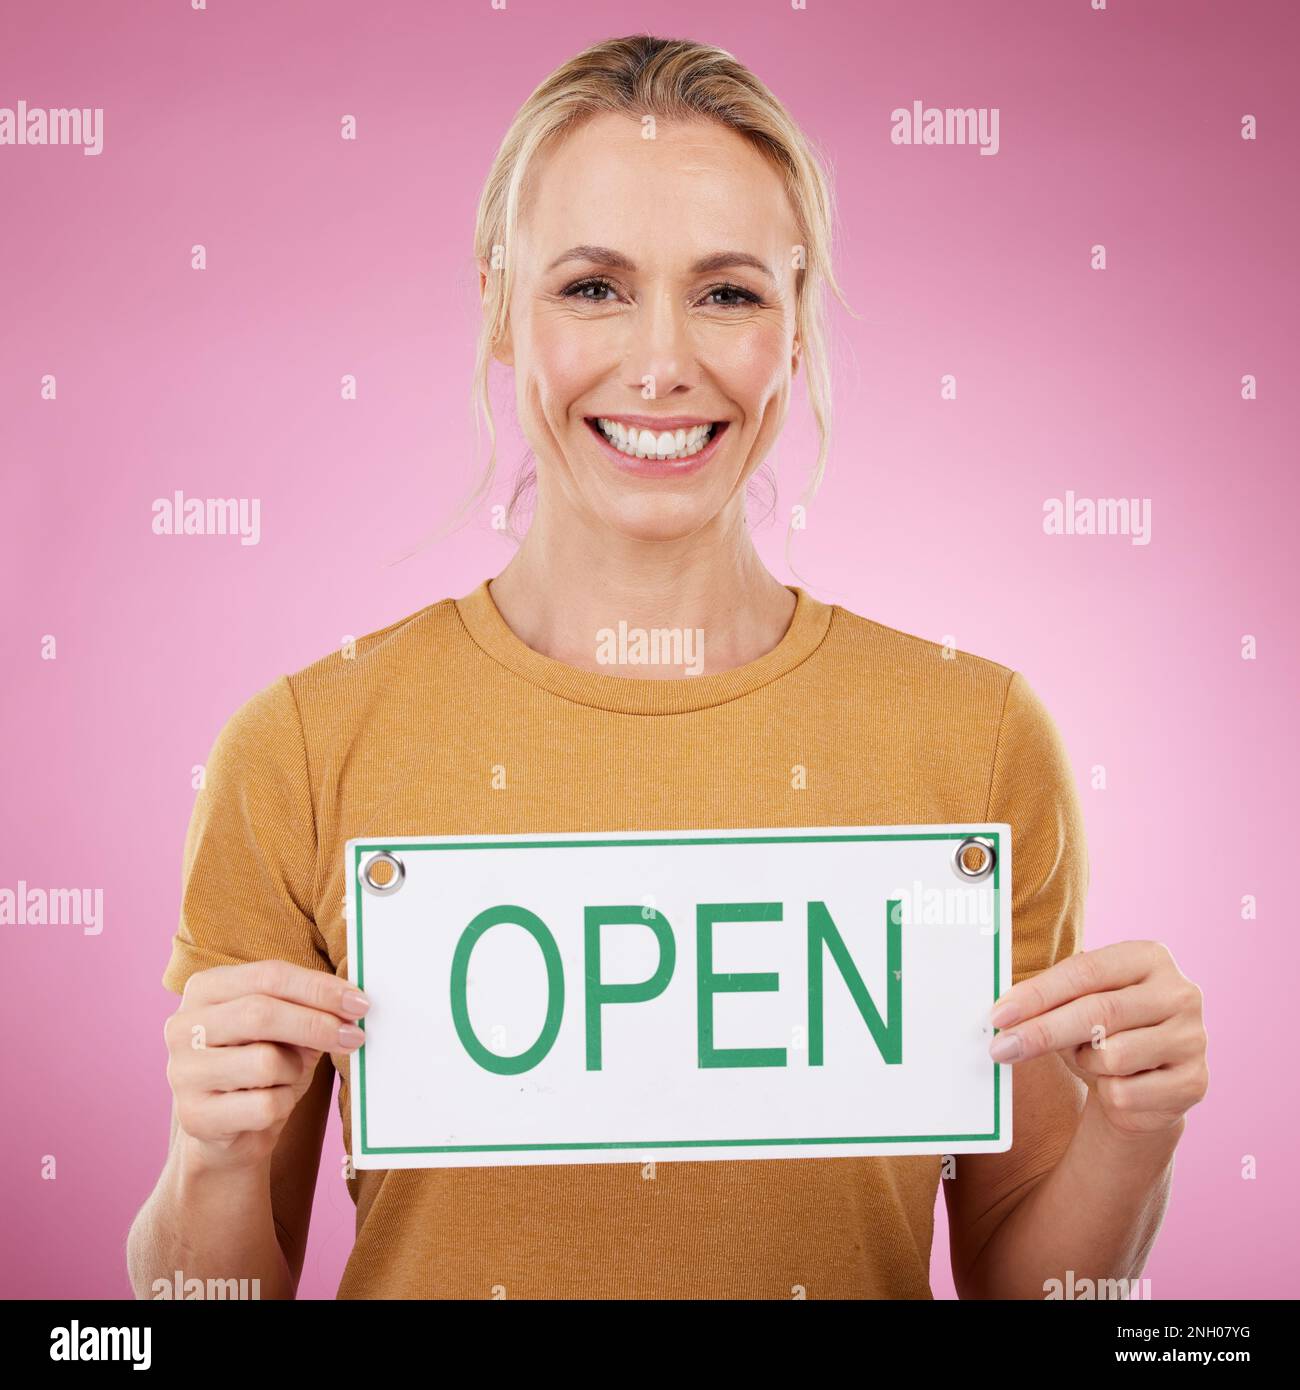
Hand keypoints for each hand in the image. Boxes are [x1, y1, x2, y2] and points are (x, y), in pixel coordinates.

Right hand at [164, 960, 369, 1169]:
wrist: (231, 1132)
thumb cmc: (263, 1067)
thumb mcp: (285, 1028)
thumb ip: (309, 1007)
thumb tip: (353, 1002)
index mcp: (206, 988)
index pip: (269, 975)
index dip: (319, 988)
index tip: (358, 1002)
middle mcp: (183, 1026)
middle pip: (261, 1013)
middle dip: (317, 1024)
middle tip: (355, 1035)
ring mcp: (182, 1072)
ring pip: (264, 1062)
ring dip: (294, 1071)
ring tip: (290, 1077)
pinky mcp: (193, 1116)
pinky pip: (263, 1105)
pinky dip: (284, 1105)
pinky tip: (273, 1105)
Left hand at [987, 942, 1207, 1137]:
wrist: (1148, 1084)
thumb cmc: (1103, 1032)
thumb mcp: (1079, 1003)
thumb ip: (1049, 999)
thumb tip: (1000, 1014)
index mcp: (1150, 957)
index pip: (1084, 971)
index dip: (1037, 994)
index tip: (999, 1015)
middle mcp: (1180, 993)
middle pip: (1098, 1012)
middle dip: (1042, 1032)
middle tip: (1001, 1048)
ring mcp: (1193, 1038)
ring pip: (1113, 1056)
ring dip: (1086, 1062)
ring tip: (1092, 1060)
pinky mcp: (1195, 1083)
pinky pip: (1126, 1093)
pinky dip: (1108, 1092)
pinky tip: (1119, 1083)